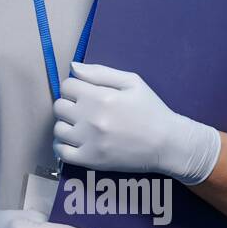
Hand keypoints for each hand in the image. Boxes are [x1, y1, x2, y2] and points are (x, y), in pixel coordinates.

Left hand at [52, 61, 220, 184]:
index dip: (74, 87)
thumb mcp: (132, 82)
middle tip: (83, 110)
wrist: (168, 144)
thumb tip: (73, 67)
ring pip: (58, 129)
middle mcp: (92, 119)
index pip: (66, 86)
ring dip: (66, 125)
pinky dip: (62, 146)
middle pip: (59, 106)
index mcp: (101, 97)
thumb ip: (100, 72)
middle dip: (69, 104)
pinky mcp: (91, 160)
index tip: (84, 93)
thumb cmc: (151, 110)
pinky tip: (74, 141)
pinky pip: (61, 152)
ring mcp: (90, 141)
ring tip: (81, 126)